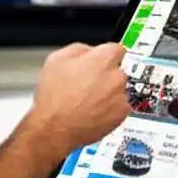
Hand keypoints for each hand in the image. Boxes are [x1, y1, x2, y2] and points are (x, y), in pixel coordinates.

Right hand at [29, 42, 130, 156]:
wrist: (55, 128)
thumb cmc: (54, 97)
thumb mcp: (57, 59)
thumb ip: (80, 49)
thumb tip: (90, 50)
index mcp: (103, 59)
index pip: (116, 49)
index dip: (105, 55)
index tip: (101, 60)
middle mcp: (116, 76)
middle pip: (117, 70)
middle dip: (105, 75)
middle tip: (88, 85)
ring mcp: (121, 95)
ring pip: (118, 89)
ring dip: (108, 92)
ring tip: (87, 100)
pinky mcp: (122, 113)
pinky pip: (120, 106)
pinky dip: (110, 108)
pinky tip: (93, 110)